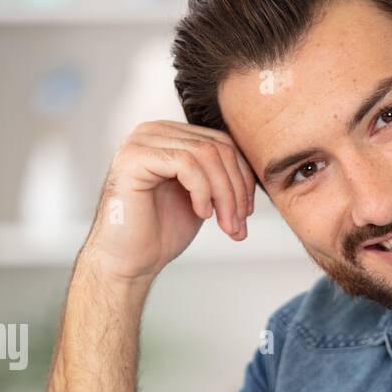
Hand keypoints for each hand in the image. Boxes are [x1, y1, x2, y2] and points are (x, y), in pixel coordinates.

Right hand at [82, 119, 256, 286]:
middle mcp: (154, 132)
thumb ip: (221, 177)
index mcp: (171, 136)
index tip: (246, 213)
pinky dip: (203, 191)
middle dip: (236, 189)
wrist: (130, 260)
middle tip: (237, 224)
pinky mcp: (135, 158)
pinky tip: (201, 214)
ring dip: (224, 194)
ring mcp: (142, 141)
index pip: (222, 143)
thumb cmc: (160, 232)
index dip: (243, 177)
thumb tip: (261, 174)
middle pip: (217, 147)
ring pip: (206, 154)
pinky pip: (185, 162)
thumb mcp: (202, 197)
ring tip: (225, 224)